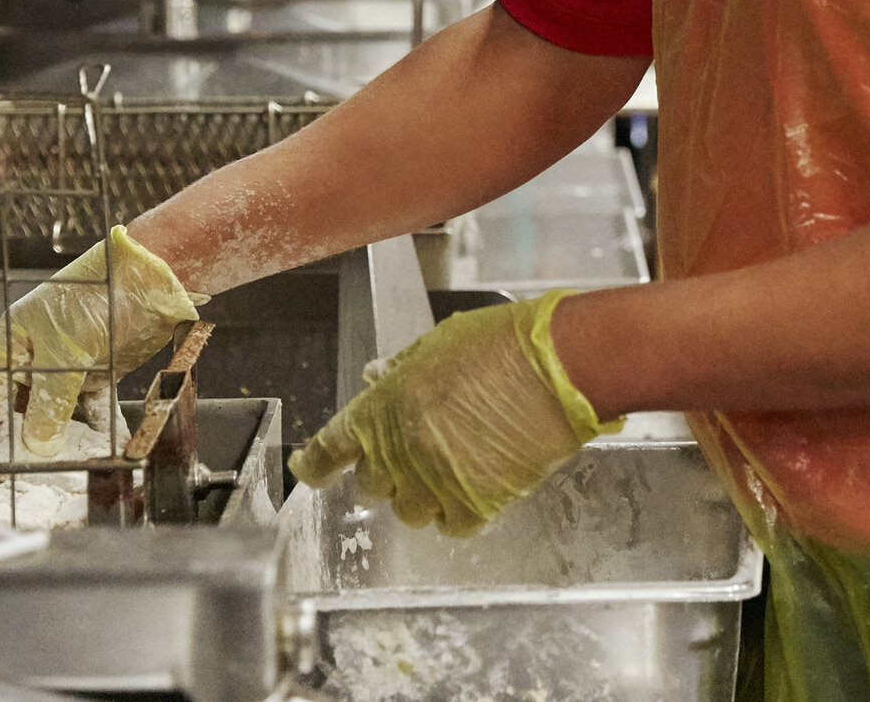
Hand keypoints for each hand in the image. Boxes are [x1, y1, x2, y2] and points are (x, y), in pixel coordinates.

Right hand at [0, 226, 205, 448]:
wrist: (153, 278)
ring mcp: (71, 365)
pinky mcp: (101, 372)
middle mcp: (39, 355)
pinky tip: (102, 444)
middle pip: (26, 403)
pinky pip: (93, 405)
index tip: (4, 452)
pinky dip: (97, 424)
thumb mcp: (65, 352)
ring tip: (70, 460)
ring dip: (66, 433)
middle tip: (38, 463)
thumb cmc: (96, 300)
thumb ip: (50, 400)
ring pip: (60, 409)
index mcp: (16, 340)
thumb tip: (37, 445)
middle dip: (31, 433)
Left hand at [289, 291, 615, 535]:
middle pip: (370, 485)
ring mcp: (437, 482)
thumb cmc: (504, 343)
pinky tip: (476, 485)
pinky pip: (451, 526)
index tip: (311, 472)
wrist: (559, 364)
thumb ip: (401, 370)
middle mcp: (400, 451)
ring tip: (452, 467)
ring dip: (422, 494)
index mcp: (382, 407)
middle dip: (385, 470)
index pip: (330, 449)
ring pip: (408, 512)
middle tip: (414, 451)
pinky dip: (459, 511)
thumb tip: (378, 380)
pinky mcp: (477, 504)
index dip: (316, 466)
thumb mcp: (438, 343)